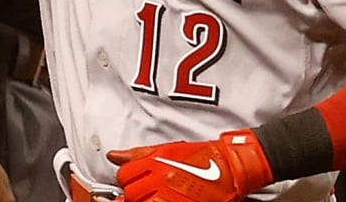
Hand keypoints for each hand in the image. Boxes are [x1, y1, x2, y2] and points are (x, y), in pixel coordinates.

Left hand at [107, 130, 273, 201]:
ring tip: (151, 199)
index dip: (125, 181)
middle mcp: (163, 179)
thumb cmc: (204, 156)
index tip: (132, 183)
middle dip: (131, 196)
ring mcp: (174, 195)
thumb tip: (113, 155)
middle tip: (142, 194)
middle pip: (131, 194)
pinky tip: (161, 201)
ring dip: (143, 201)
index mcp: (156, 163)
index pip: (125, 175)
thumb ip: (138, 154)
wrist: (232, 165)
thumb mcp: (167, 149)